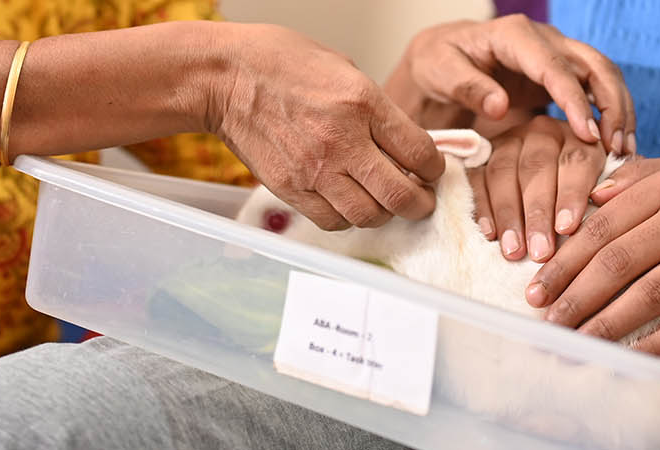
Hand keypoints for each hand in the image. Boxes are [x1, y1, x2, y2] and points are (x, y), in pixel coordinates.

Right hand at [210, 24, 443, 229]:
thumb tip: (402, 140)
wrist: (224, 78)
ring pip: (369, 216)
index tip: (432, 171)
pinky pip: (333, 221)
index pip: (420, 153)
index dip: (435, 169)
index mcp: (362, 103)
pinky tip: (349, 202)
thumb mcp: (344, 68)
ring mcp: (315, 169)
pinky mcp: (290, 188)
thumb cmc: (280, 63)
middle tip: (420, 201)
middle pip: (401, 195)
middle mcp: (342, 140)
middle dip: (420, 203)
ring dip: (384, 214)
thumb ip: (376, 107)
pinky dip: (348, 218)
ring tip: (384, 202)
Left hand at [386, 14, 636, 154]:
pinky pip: (597, 90)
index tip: (588, 135)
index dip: (576, 101)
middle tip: (618, 146)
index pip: (556, 67)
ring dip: (620, 111)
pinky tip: (615, 145)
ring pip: (604, 76)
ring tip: (624, 149)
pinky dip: (611, 115)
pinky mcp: (562, 75)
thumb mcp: (439, 72)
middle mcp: (544, 40)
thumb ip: (468, 87)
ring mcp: (557, 55)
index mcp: (515, 35)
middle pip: (595, 65)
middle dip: (613, 105)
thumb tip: (500, 106)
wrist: (441, 59)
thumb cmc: (438, 64)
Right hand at [468, 116, 605, 261]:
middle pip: (537, 169)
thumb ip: (619, 185)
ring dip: (508, 215)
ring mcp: (510, 142)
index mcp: (580, 136)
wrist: (559, 181)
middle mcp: (543, 132)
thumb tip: (606, 195)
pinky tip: (489, 235)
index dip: (571, 195)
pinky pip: (477, 180)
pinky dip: (482, 208)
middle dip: (537, 213)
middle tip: (540, 252)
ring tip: (514, 251)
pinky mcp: (483, 157)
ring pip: (504, 173)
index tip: (567, 229)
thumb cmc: (594, 192)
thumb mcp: (613, 184)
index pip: (575, 161)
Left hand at [525, 155, 659, 354]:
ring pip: (648, 293)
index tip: (537, 284)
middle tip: (545, 318)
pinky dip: (656, 342)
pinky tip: (630, 357)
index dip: (565, 258)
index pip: (603, 223)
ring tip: (577, 341)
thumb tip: (589, 196)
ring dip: (606, 323)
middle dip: (574, 293)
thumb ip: (641, 177)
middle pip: (618, 259)